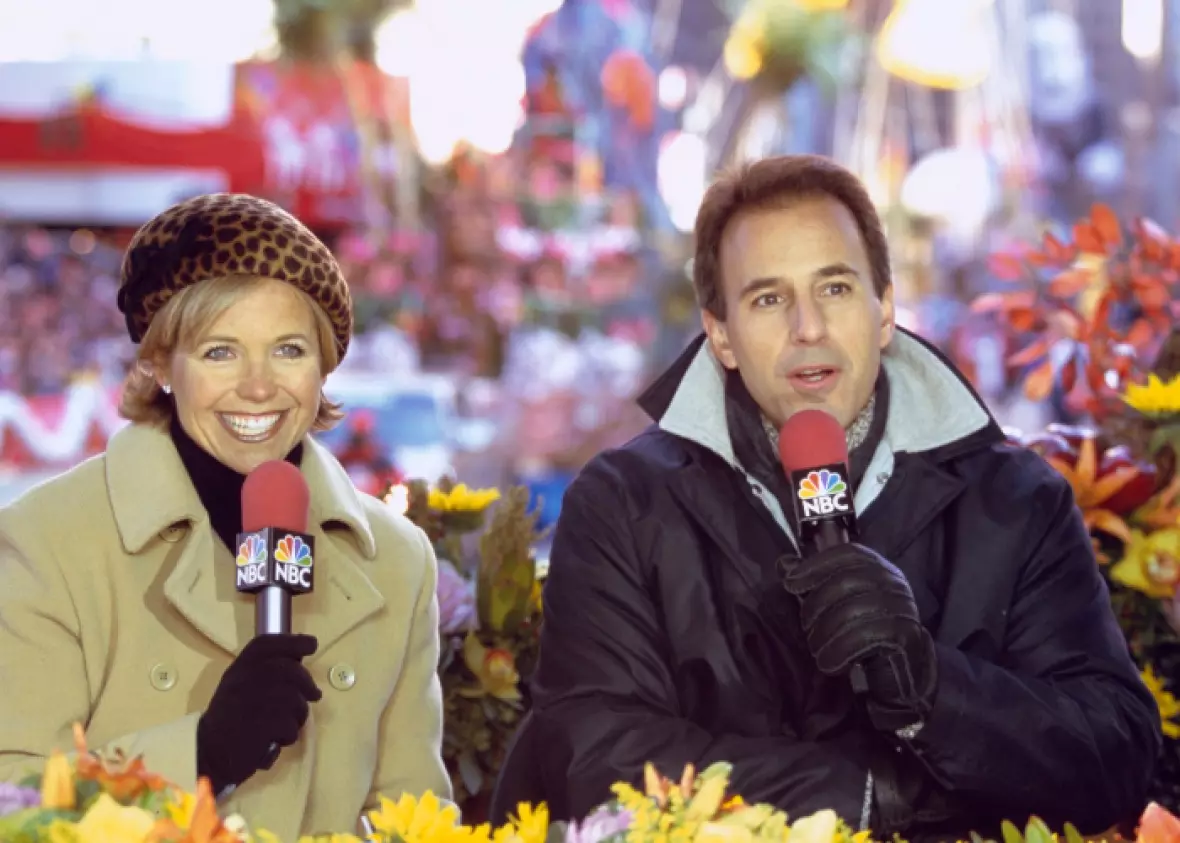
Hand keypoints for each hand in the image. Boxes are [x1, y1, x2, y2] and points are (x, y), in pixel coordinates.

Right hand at [197, 633, 321, 792]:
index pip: (266, 644)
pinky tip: (274, 740)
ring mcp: (252, 702)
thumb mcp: (242, 685)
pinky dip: (288, 735)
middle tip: (314, 695)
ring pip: (296, 701)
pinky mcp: (260, 727)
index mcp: (238, 668)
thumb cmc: (233, 718)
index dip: (292, 642)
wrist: (210, 753)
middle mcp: (243, 679)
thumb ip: (266, 670)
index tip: (311, 645)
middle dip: (307, 683)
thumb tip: (300, 657)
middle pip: (290, 671)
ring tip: (285, 725)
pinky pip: (290, 726)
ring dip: (298, 715)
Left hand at [781, 543, 936, 732]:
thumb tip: (783, 564)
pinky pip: (863, 638)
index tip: (790, 583)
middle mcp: (894, 583)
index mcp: (879, 568)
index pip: (846, 554)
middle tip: (806, 629)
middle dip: (815, 606)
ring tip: (817, 650)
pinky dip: (839, 652)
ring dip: (824, 635)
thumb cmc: (864, 631)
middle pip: (844, 582)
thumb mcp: (838, 603)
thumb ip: (813, 582)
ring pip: (850, 611)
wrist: (905, 671)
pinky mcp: (905, 635)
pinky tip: (830, 664)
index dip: (815, 565)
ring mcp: (902, 607)